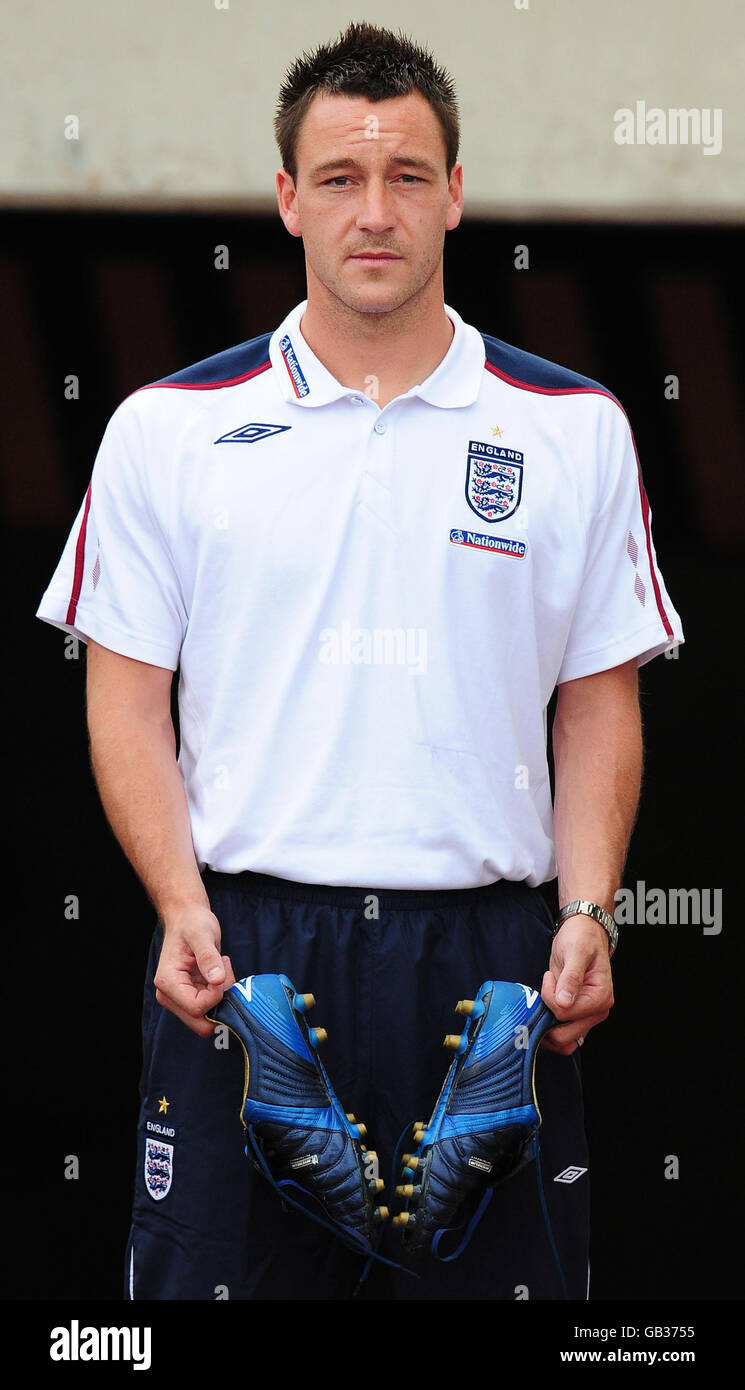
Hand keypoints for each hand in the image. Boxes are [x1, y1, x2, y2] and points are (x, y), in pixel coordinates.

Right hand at [154, 903, 235, 1036]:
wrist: (187, 918)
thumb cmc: (192, 923)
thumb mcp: (202, 934)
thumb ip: (208, 958)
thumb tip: (217, 980)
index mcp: (168, 982)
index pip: (196, 1008)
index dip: (216, 995)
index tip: (221, 971)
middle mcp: (169, 995)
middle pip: (200, 1022)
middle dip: (219, 1002)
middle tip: (223, 973)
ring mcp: (178, 998)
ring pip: (208, 1016)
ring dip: (221, 996)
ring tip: (220, 967)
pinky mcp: (189, 996)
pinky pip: (210, 1007)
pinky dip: (220, 993)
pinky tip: (218, 972)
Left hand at [540, 915, 613, 1053]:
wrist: (583, 932)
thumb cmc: (582, 938)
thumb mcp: (576, 952)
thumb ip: (571, 977)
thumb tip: (564, 1002)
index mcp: (600, 997)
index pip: (566, 1014)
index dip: (550, 998)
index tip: (549, 977)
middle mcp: (596, 1011)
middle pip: (565, 1036)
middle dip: (547, 1016)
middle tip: (544, 990)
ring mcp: (586, 1015)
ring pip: (563, 1039)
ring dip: (547, 1025)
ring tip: (543, 998)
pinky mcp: (576, 1014)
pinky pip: (561, 1031)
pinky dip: (549, 1025)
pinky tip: (545, 1004)